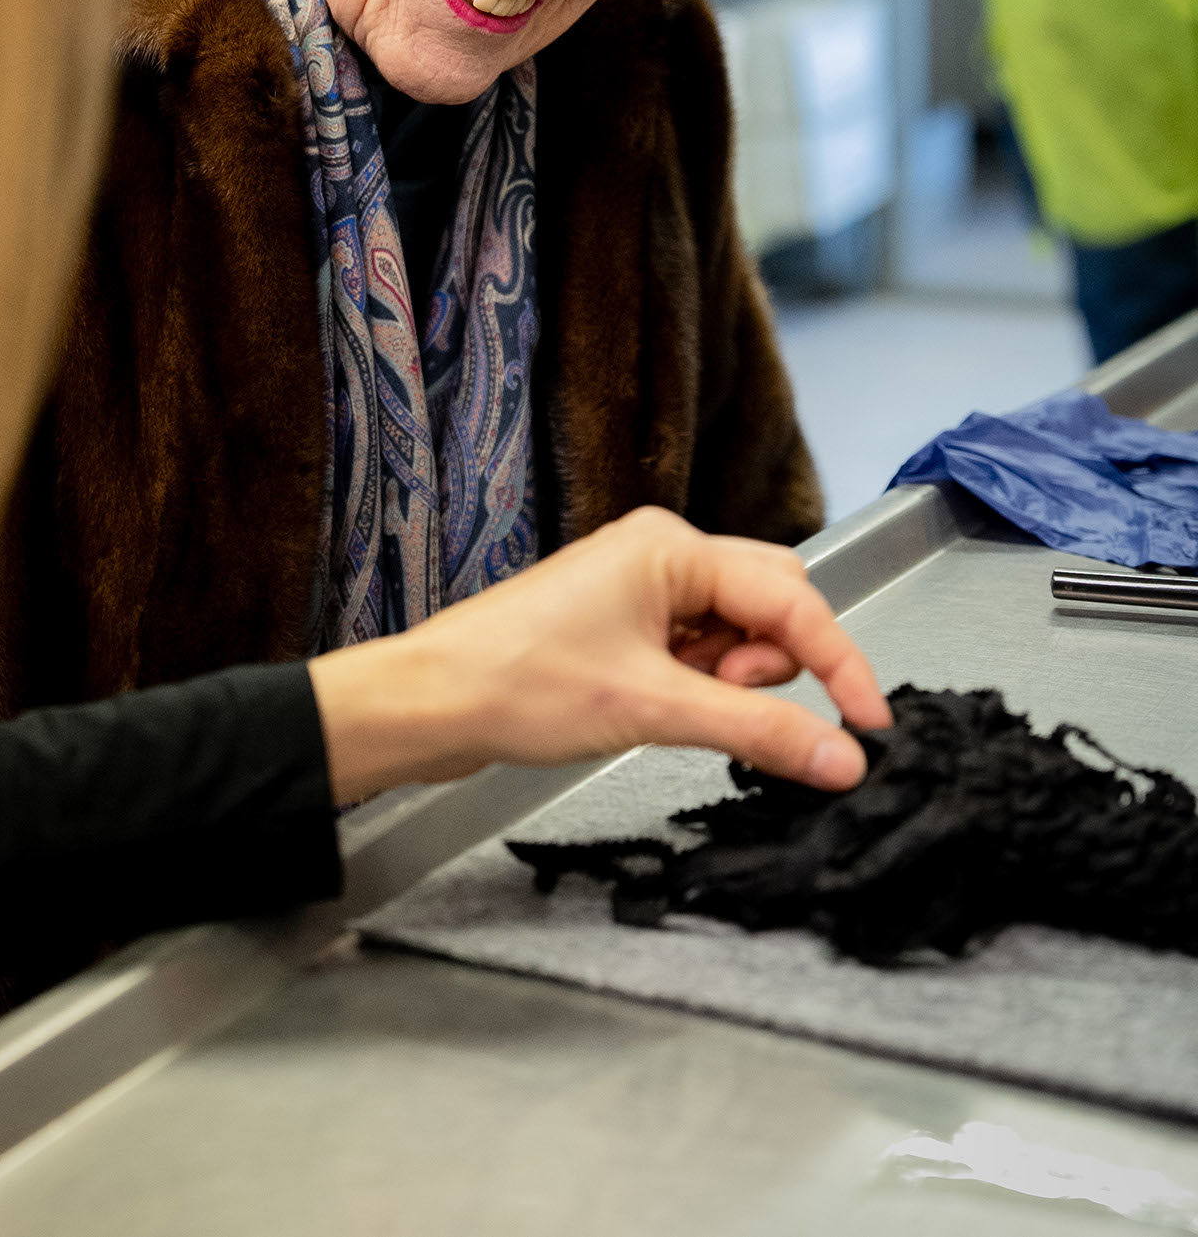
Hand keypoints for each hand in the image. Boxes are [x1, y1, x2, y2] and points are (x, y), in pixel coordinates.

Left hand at [309, 508, 890, 805]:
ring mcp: (643, 586)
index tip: (871, 724)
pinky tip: (664, 708)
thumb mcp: (653, 709)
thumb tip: (843, 757)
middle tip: (731, 707)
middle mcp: (663, 551)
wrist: (432, 701)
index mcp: (673, 545)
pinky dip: (704, 685)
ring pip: (739, 631)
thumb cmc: (518, 684)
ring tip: (678, 707)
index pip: (792, 597)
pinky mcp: (626, 622)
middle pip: (773, 603)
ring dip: (736, 679)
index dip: (839, 662)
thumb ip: (759, 730)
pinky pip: (701, 649)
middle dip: (775, 665)